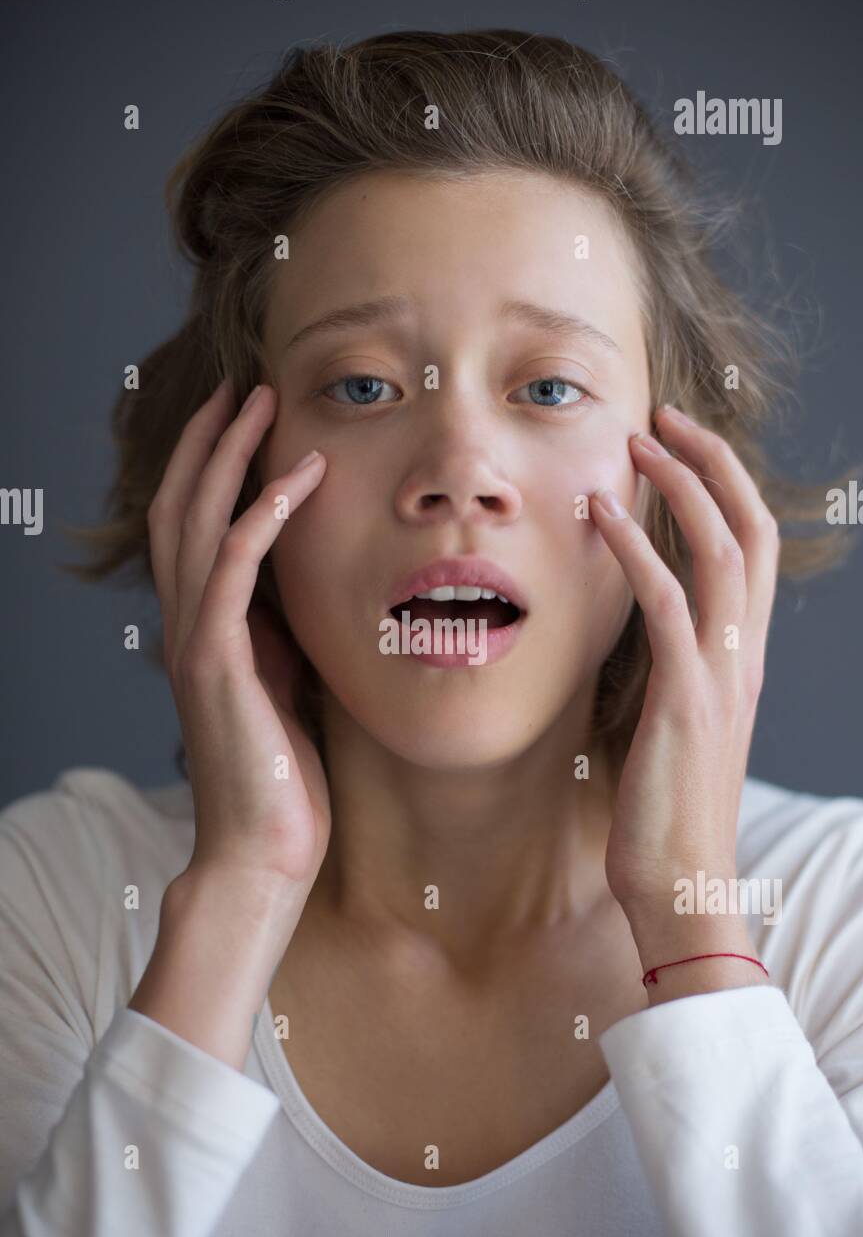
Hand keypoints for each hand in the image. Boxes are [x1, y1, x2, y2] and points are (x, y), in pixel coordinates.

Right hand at [147, 379, 330, 902]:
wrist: (263, 851)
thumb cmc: (284, 778)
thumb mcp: (287, 686)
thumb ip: (282, 634)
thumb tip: (307, 590)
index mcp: (206, 630)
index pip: (195, 527)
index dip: (214, 468)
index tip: (250, 418)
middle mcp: (188, 626)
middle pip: (182, 507)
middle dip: (211, 440)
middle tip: (245, 386)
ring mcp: (196, 641)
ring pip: (196, 521)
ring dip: (229, 455)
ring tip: (262, 401)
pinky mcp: (217, 661)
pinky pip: (233, 566)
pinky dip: (263, 513)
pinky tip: (298, 476)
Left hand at [589, 407, 779, 986]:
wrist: (685, 886)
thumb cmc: (667, 815)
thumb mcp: (673, 729)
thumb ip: (666, 674)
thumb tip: (635, 638)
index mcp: (742, 660)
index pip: (750, 550)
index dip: (722, 489)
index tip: (678, 448)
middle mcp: (744, 655)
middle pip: (750, 527)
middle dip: (711, 460)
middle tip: (662, 415)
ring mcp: (721, 672)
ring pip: (720, 548)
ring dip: (679, 483)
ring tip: (637, 439)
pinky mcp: (685, 696)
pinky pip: (666, 601)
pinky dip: (636, 546)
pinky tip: (601, 512)